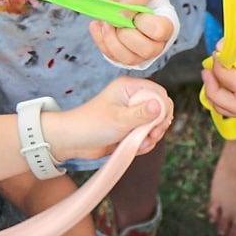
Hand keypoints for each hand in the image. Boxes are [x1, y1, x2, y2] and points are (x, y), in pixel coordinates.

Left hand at [43, 76, 173, 160]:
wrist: (72, 142)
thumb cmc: (91, 125)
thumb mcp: (119, 119)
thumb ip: (142, 113)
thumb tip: (160, 105)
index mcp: (129, 87)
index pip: (159, 93)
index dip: (163, 109)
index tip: (158, 124)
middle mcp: (132, 98)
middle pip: (160, 109)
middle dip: (158, 125)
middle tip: (150, 136)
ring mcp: (132, 113)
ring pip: (155, 124)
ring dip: (151, 136)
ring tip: (139, 143)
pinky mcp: (130, 127)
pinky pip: (146, 134)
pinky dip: (144, 143)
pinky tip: (134, 147)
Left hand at [90, 0, 174, 67]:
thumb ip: (132, 0)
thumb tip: (121, 17)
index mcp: (167, 25)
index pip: (160, 32)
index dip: (144, 23)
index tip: (137, 14)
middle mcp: (158, 44)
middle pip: (146, 50)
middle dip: (125, 34)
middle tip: (116, 19)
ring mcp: (142, 53)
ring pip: (128, 58)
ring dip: (110, 39)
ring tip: (105, 22)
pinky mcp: (125, 56)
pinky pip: (112, 56)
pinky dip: (101, 40)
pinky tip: (98, 25)